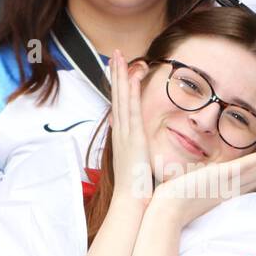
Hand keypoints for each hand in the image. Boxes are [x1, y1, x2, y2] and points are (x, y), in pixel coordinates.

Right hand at [109, 49, 153, 206]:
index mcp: (122, 137)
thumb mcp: (137, 165)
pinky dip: (132, 92)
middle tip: (115, 53)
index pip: (120, 105)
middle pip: (117, 96)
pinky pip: (133, 110)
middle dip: (115, 74)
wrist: (131, 201)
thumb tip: (140, 148)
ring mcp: (126, 133)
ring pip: (122, 98)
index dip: (119, 86)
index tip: (119, 69)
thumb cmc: (136, 188)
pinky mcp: (134, 137)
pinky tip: (133, 75)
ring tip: (119, 56)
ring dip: (121, 75)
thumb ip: (138, 152)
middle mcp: (121, 132)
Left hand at [151, 143, 255, 227]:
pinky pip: (245, 167)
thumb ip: (197, 186)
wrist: (166, 213)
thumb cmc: (173, 205)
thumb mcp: (189, 192)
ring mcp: (228, 184)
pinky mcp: (221, 178)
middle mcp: (231, 190)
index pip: (252, 181)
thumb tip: (194, 181)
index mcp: (226, 194)